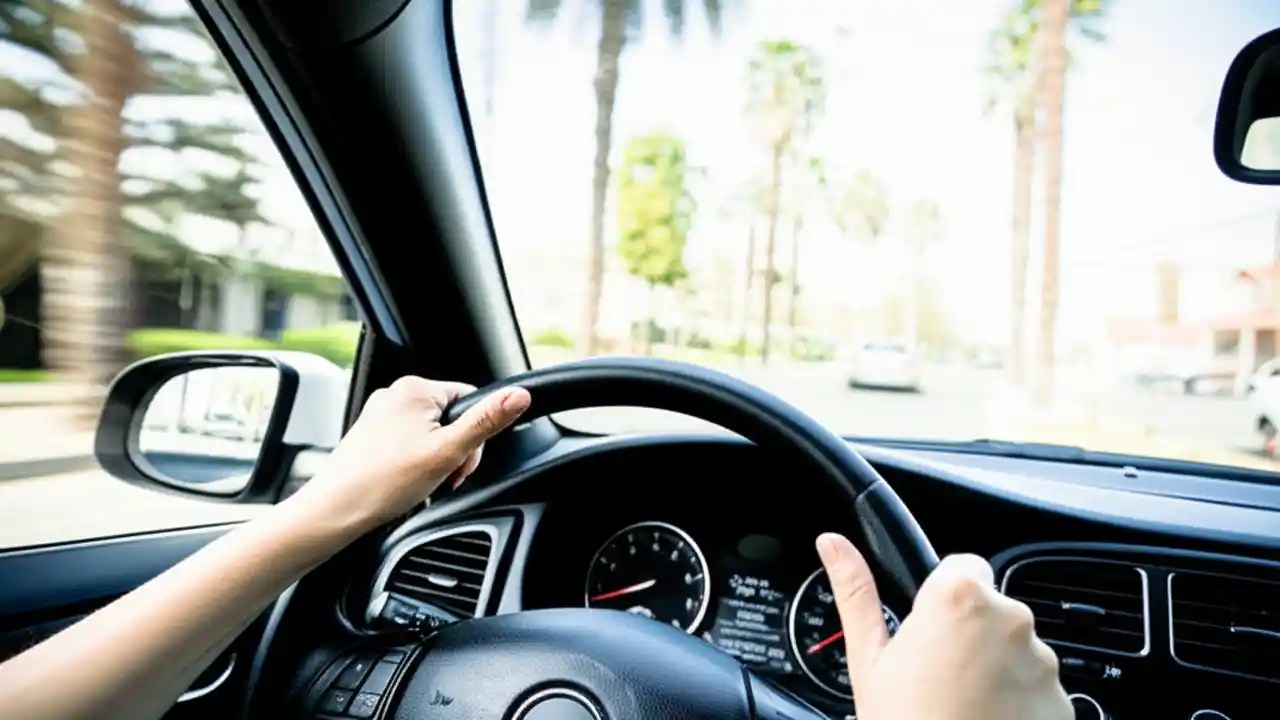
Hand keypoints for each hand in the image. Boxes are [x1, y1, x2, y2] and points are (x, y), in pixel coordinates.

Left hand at [289, 376, 530, 532]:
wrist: (336, 510)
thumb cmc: (384, 482)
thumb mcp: (447, 452)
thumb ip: (486, 422)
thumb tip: (519, 395)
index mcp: (415, 388)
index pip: (471, 400)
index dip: (476, 436)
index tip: (462, 462)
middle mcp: (395, 394)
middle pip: (451, 418)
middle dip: (455, 451)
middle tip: (444, 476)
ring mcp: (379, 415)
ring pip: (431, 433)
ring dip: (437, 459)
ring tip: (423, 482)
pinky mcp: (370, 435)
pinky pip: (409, 443)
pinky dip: (416, 463)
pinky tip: (407, 482)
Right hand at [816, 533, 1070, 719]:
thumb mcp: (868, 659)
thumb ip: (855, 590)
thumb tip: (833, 543)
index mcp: (959, 598)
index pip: (962, 565)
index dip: (941, 596)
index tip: (928, 629)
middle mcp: (1010, 620)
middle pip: (989, 607)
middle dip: (968, 632)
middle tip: (936, 674)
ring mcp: (1043, 662)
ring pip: (1014, 647)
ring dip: (994, 666)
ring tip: (961, 703)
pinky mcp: (1063, 700)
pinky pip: (1037, 686)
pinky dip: (1018, 699)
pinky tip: (986, 719)